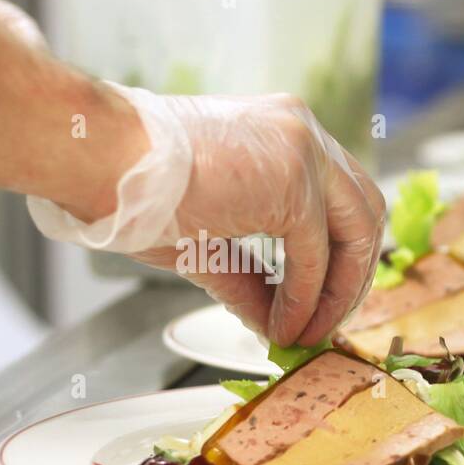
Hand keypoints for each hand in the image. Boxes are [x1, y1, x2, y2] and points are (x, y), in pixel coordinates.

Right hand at [30, 86, 384, 345]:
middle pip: (364, 211)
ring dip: (339, 292)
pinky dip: (307, 298)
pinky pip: (315, 255)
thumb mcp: (208, 237)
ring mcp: (303, 150)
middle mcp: (303, 131)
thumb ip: (252, 277)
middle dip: (352, 278)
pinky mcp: (293, 179)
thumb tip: (276, 322)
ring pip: (357, 230)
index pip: (341, 198)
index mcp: (284, 133)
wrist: (99, 158)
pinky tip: (283, 325)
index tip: (321, 305)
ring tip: (308, 333)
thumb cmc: (134, 189)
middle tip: (328, 325)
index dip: (339, 259)